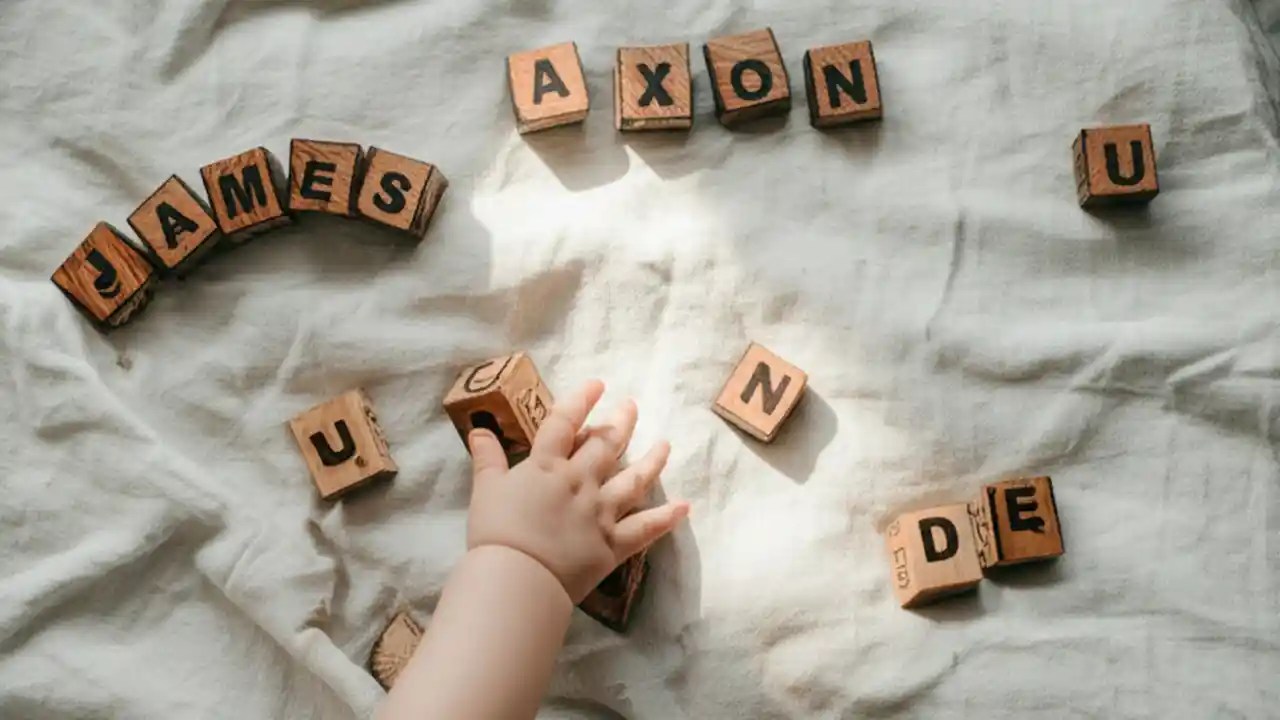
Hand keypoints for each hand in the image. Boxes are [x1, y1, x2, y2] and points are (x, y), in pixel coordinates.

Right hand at [465, 380, 689, 602]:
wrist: (517, 577)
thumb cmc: (496, 532)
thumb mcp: (485, 489)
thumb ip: (487, 458)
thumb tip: (478, 429)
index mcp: (546, 466)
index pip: (565, 424)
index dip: (581, 401)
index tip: (598, 385)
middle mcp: (579, 481)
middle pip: (605, 446)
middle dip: (621, 422)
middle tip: (632, 406)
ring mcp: (600, 512)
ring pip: (633, 481)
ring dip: (652, 461)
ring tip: (666, 445)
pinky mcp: (613, 544)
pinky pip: (645, 528)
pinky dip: (666, 518)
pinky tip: (684, 507)